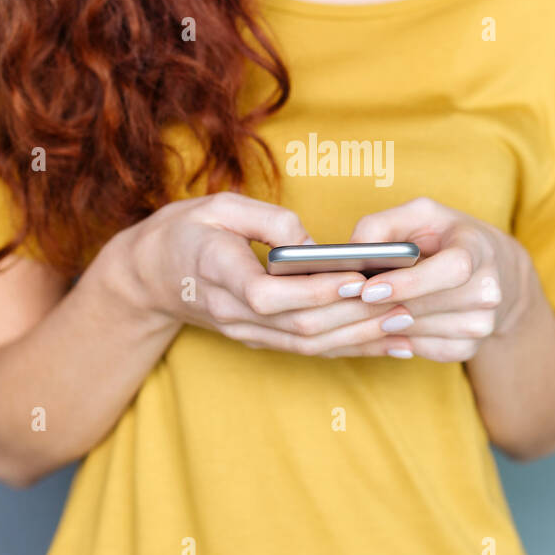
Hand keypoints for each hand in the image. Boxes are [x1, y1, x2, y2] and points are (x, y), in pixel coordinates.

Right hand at [101, 192, 411, 356]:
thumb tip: (311, 242)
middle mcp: (231, 311)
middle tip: (402, 300)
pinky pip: (308, 349)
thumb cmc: (186, 231)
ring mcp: (245, 331)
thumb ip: (265, 219)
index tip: (355, 278)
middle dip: (353, 316)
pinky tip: (387, 344)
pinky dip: (350, 348)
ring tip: (405, 322)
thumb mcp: (217, 205)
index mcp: (216, 271)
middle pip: (298, 324)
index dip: (313, 290)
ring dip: (359, 337)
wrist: (150, 277)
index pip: (265, 293)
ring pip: (308, 343)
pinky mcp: (259, 339)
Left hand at [342, 197, 531, 362]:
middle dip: (383, 306)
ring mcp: (482, 324)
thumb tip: (351, 251)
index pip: (452, 270)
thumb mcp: (419, 215)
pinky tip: (383, 322)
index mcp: (478, 249)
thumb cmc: (446, 236)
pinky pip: (421, 349)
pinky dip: (395, 338)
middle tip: (347, 302)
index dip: (411, 283)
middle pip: (428, 306)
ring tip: (361, 308)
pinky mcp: (469, 348)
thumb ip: (382, 225)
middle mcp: (488, 290)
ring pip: (419, 331)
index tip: (370, 289)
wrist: (494, 271)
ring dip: (385, 323)